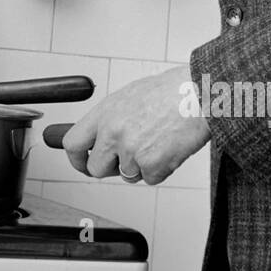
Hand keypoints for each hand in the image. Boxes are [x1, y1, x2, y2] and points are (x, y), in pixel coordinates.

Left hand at [62, 65, 209, 183]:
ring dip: (140, 166)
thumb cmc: (169, 92)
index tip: (84, 162)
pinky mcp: (152, 166)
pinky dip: (160, 169)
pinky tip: (169, 147)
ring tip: (156, 141)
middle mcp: (113, 133)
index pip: (73, 143)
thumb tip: (99, 137)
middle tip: (127, 157)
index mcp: (104, 113)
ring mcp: (131, 151)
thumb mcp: (128, 97)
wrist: (198, 93)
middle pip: (96, 168)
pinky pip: (150, 179)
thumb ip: (109, 118)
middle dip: (110, 168)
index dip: (77, 158)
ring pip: (127, 175)